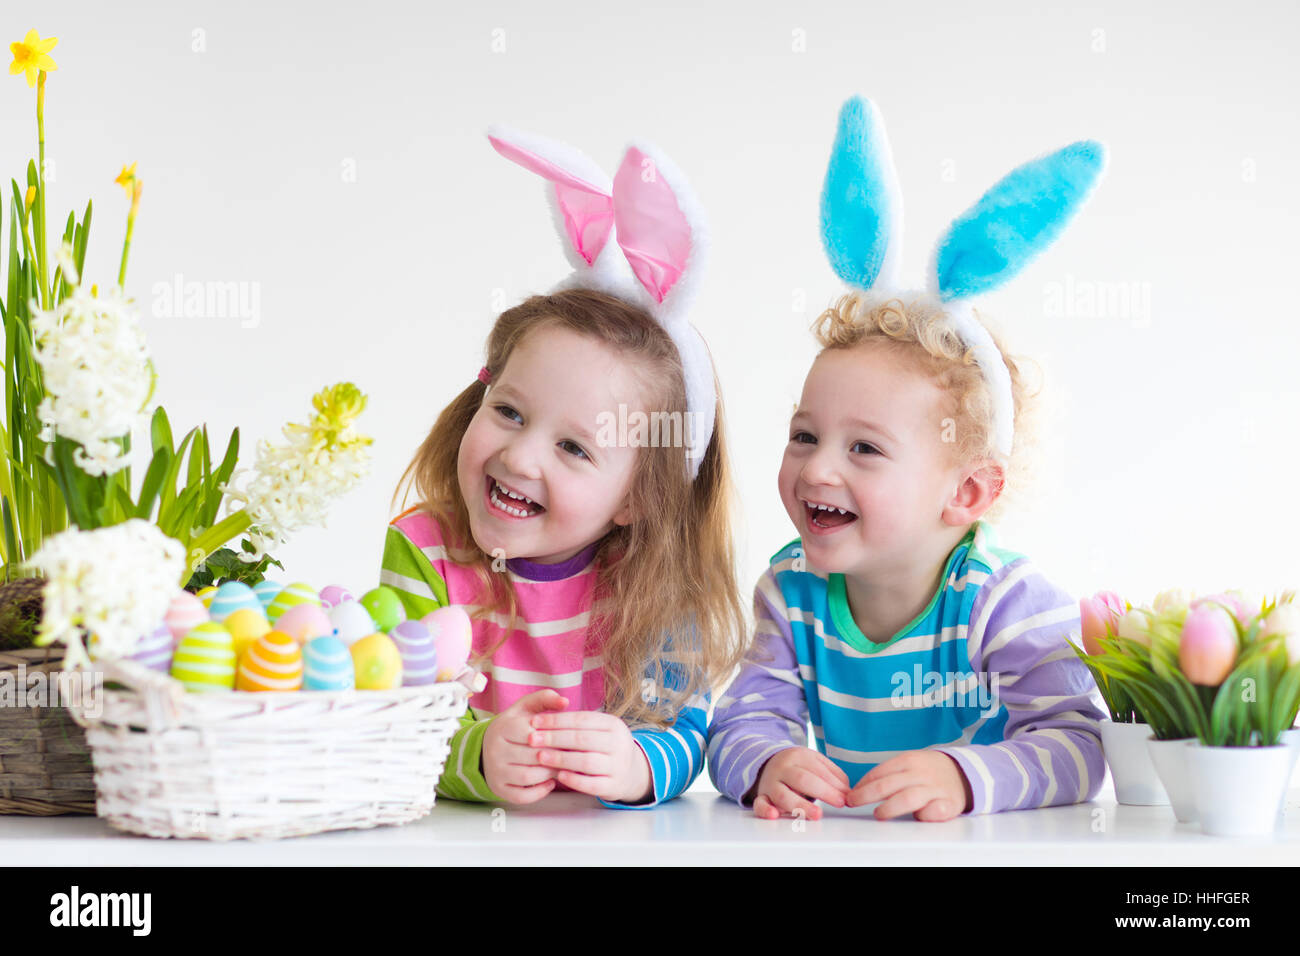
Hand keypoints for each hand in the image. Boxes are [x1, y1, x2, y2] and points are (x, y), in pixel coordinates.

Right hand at [482, 689, 569, 803]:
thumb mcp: (524, 708)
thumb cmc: (512, 727)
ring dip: (549, 774)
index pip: (533, 734)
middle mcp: (495, 750)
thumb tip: (565, 701)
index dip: (553, 737)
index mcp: (503, 727)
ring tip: (561, 767)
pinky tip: (550, 782)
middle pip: (532, 756)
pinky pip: (521, 796)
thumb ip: (545, 699)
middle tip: (570, 755)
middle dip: (555, 756)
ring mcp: (495, 771)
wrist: (486, 746)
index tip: (567, 738)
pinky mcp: (498, 788)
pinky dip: (539, 792)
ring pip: (528, 777)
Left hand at [529, 710, 652, 803]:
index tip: (535, 721)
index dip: (556, 720)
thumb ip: (576, 724)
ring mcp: (619, 766)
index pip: (582, 719)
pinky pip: (592, 784)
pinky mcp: (614, 786)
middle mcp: (619, 743)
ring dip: (561, 758)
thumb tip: (544, 718)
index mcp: (614, 724)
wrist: (632, 772)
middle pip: (582, 739)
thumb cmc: (605, 747)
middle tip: (532, 739)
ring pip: (587, 761)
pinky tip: (559, 776)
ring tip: (541, 757)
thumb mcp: (598, 730)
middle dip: (554, 738)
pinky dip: (575, 780)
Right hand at [750, 747, 849, 819]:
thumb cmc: (798, 767)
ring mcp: (771, 783)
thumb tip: (848, 793)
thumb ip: (834, 774)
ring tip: (817, 814)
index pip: (818, 771)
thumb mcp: (816, 762)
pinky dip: (765, 810)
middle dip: (823, 792)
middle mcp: (783, 769)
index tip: (847, 797)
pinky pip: (759, 803)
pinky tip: (774, 815)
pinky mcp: (761, 796)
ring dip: (800, 805)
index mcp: (798, 756)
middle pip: (802, 779)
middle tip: (839, 802)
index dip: (834, 785)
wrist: (767, 763)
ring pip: (783, 794)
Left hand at [846, 750, 970, 821]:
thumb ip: (887, 775)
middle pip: (888, 785)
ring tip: (878, 814)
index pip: (880, 772)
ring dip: (889, 808)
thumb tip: (859, 789)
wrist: (962, 773)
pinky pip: (934, 811)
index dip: (862, 785)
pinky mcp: (949, 804)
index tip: (851, 795)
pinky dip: (923, 816)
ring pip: (908, 798)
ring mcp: (935, 789)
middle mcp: (921, 773)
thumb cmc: (927, 772)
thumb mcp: (908, 765)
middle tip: (853, 803)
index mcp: (908, 760)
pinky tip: (915, 817)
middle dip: (866, 795)